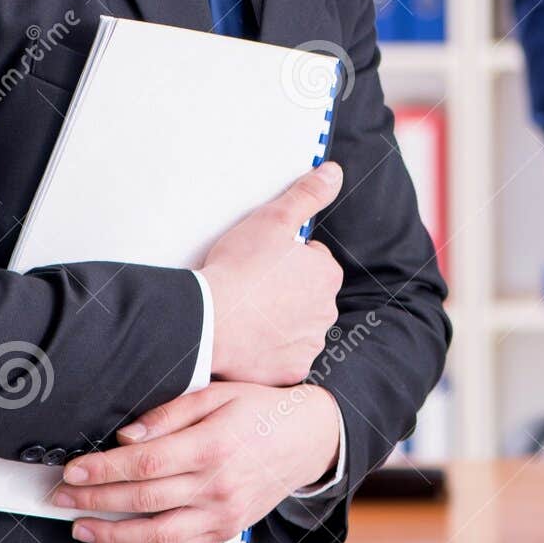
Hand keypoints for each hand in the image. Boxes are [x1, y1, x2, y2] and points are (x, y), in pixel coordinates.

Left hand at [53, 381, 342, 542]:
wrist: (307, 438)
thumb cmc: (258, 409)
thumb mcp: (217, 393)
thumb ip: (170, 415)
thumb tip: (126, 438)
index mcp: (213, 443)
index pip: (145, 463)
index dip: (103, 470)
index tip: (73, 469)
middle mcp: (217, 484)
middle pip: (143, 498)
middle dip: (94, 499)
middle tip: (60, 494)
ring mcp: (222, 513)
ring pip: (156, 535)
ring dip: (110, 535)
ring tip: (79, 526)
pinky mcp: (225, 530)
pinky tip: (116, 540)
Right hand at [198, 162, 343, 385]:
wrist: (210, 322)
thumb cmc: (240, 268)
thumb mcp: (274, 219)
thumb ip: (307, 195)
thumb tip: (333, 172)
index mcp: (327, 275)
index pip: (314, 260)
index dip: (287, 257)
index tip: (263, 260)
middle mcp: (326, 312)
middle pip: (307, 294)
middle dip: (287, 289)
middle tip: (253, 285)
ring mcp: (308, 343)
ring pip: (297, 325)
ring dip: (279, 319)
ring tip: (248, 311)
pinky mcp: (289, 370)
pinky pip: (283, 356)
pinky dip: (269, 350)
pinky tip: (248, 339)